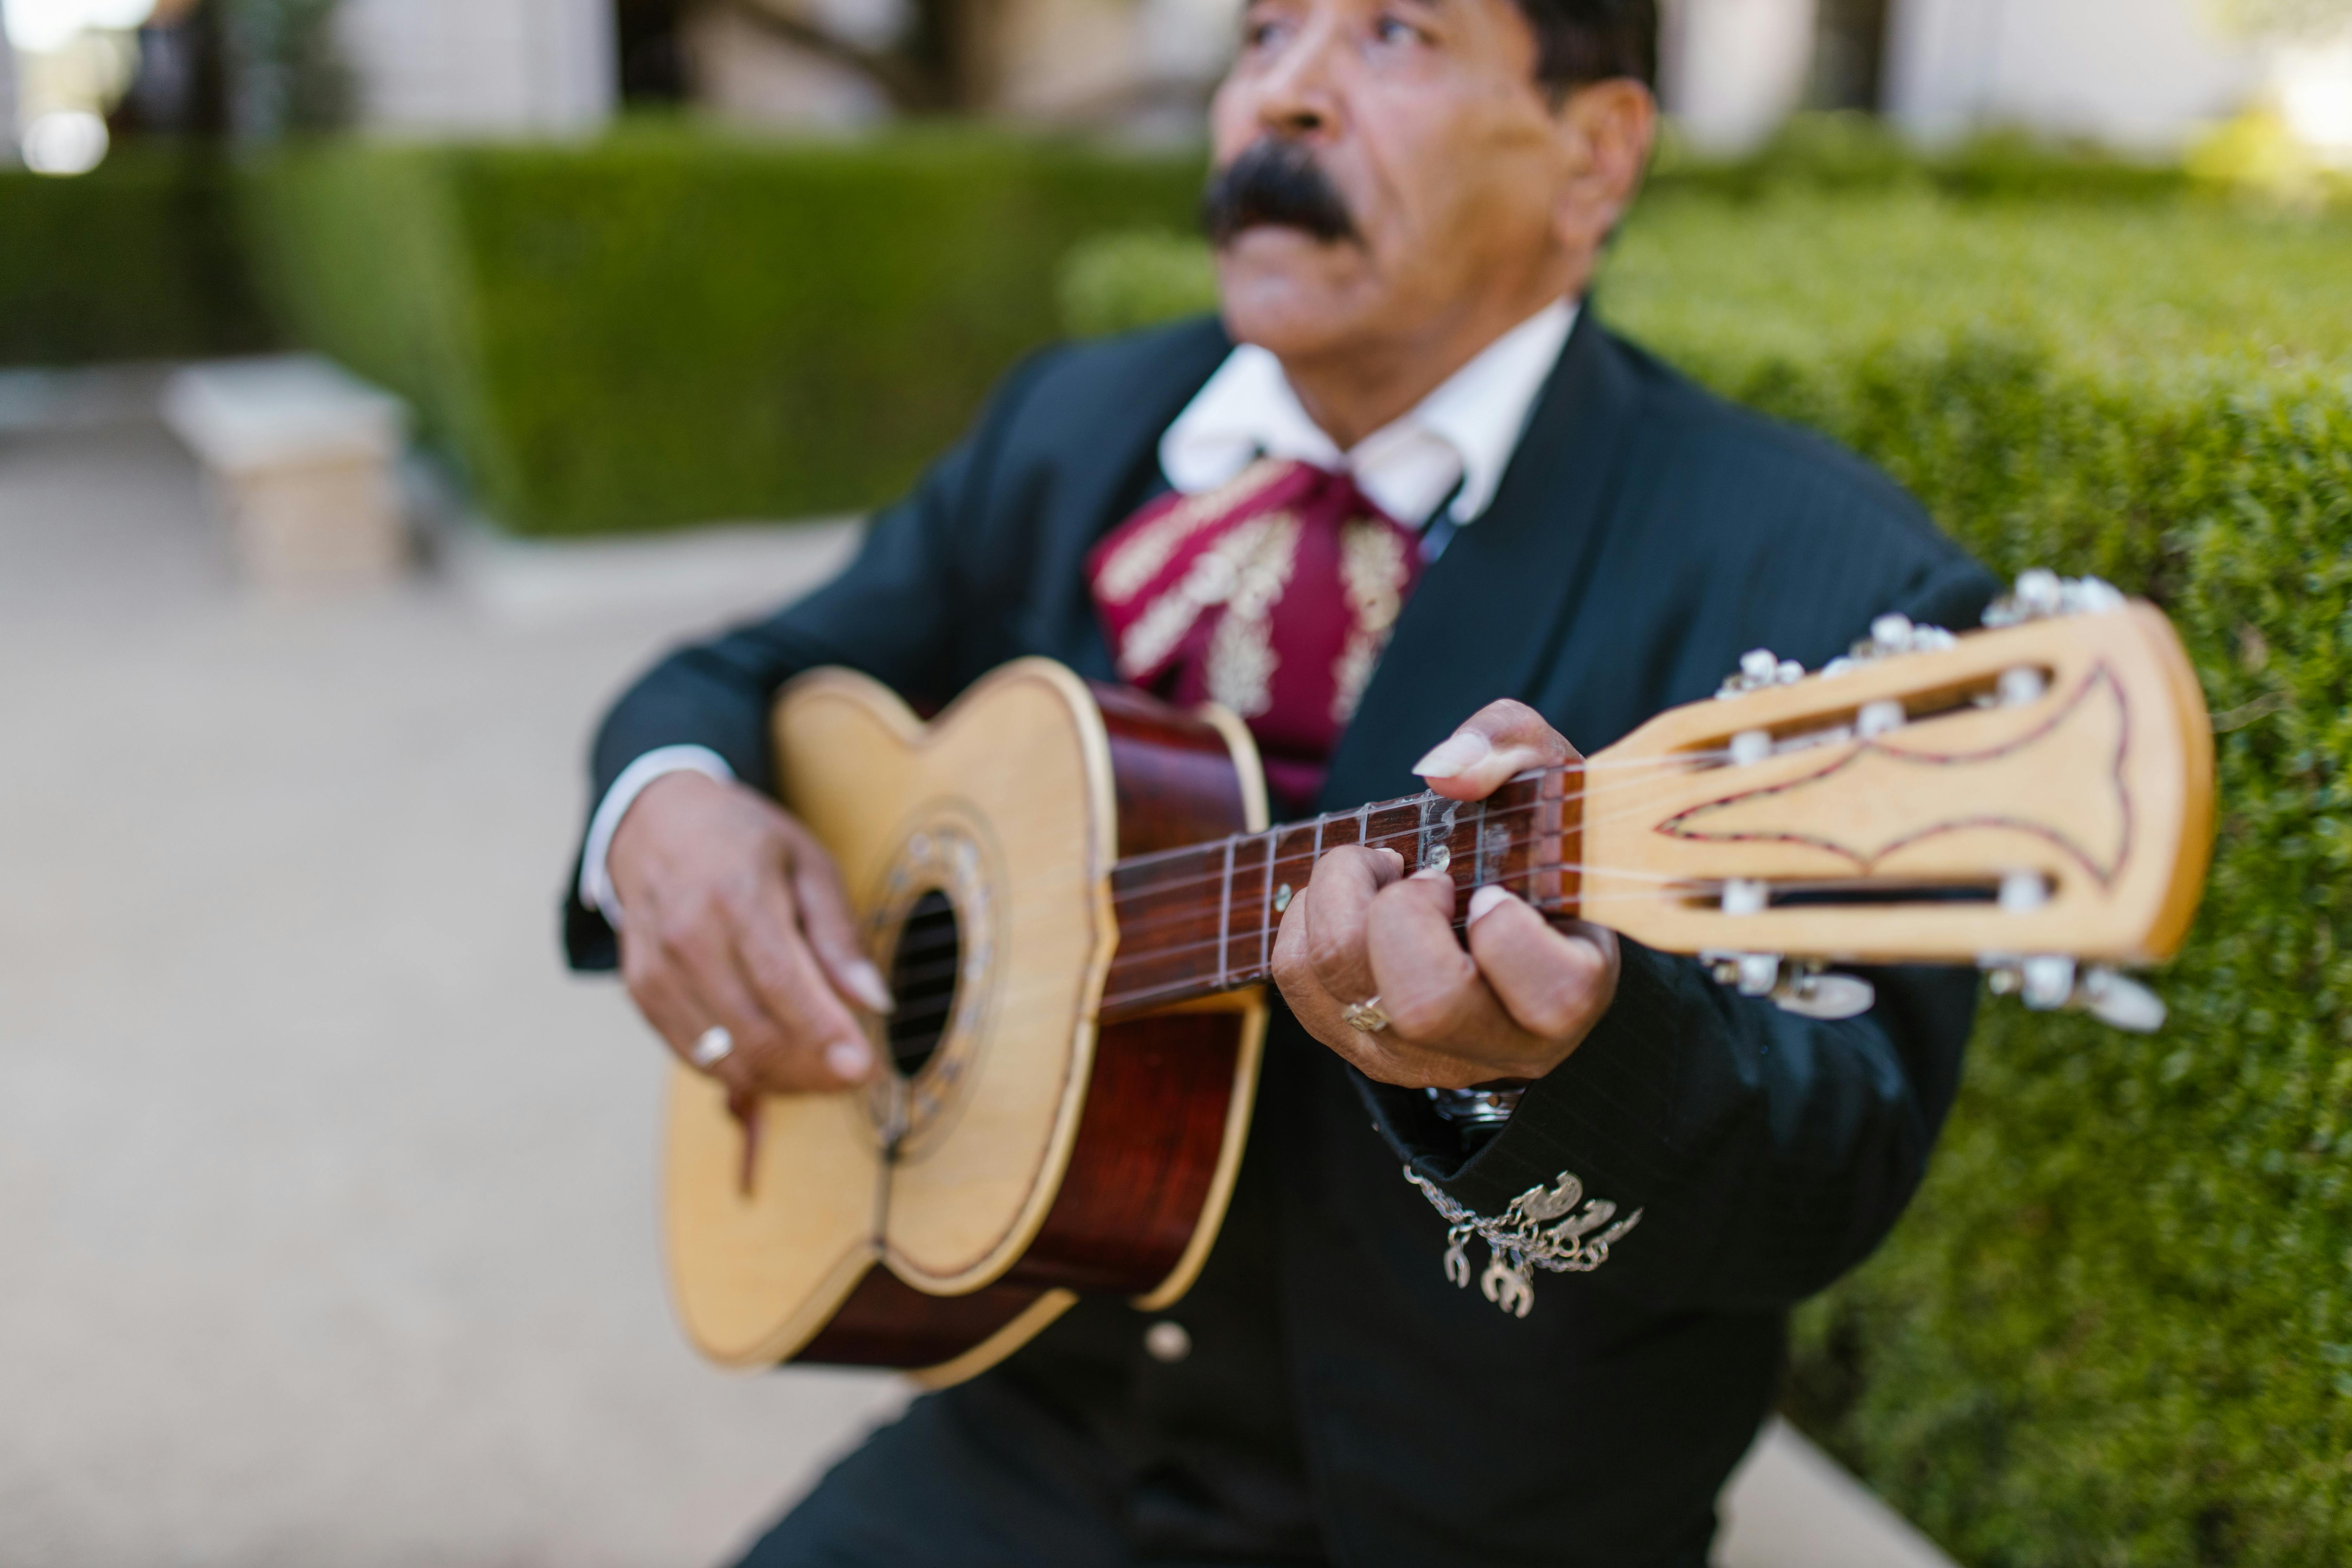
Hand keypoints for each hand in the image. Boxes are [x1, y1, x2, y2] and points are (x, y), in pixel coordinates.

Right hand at [607, 771, 890, 1095]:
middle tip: (852, 1074)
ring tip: (821, 1073)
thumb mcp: (809, 865)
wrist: (658, 822)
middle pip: (754, 1032)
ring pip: (723, 1057)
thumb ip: (839, 935)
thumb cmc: (744, 841)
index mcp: (737, 897)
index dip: (825, 1035)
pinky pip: (693, 1055)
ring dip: (780, 1080)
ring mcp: (659, 969)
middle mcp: (689, 938)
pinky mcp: (644, 991)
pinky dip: (739, 1072)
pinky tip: (776, 1066)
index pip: (782, 984)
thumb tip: (874, 1002)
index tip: (863, 1067)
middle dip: (811, 1070)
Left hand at [1270, 701, 1619, 1089]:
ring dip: (1342, 896)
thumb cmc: (1533, 846)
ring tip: (1381, 870)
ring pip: (1343, 984)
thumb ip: (1511, 747)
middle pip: (1425, 1003)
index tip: (1491, 892)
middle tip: (1421, 875)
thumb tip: (1444, 770)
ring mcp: (1418, 1058)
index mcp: (1568, 995)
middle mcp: (1495, 1046)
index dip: (1510, 936)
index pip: (1552, 995)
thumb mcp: (1547, 779)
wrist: (1503, 912)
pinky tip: (1352, 896)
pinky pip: (1296, 977)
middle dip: (1401, 910)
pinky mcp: (1355, 1045)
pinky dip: (1306, 914)